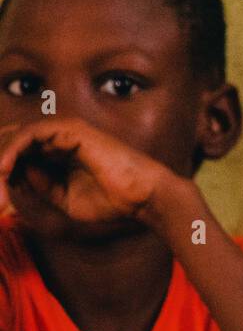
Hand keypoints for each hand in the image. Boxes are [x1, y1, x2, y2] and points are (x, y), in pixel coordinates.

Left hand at [0, 119, 179, 231]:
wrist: (141, 197)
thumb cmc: (112, 200)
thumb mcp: (63, 198)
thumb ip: (39, 184)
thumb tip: (14, 173)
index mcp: (59, 154)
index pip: (18, 155)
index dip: (0, 173)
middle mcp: (59, 139)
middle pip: (12, 144)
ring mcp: (64, 132)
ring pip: (15, 137)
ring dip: (0, 162)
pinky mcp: (69, 129)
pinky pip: (28, 134)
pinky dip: (11, 151)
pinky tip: (3, 169)